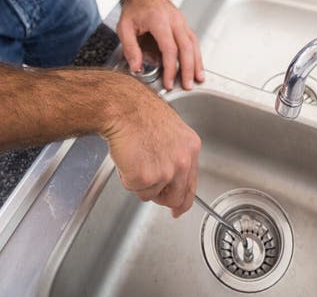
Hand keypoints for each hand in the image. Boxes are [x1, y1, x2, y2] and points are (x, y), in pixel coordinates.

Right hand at [105, 74, 200, 217]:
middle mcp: (182, 162)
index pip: (192, 185)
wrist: (124, 108)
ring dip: (140, 182)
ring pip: (151, 194)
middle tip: (149, 186)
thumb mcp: (171, 131)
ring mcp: (165, 171)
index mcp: (191, 148)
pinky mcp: (144, 177)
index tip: (179, 209)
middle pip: (175, 197)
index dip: (183, 200)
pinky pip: (134, 189)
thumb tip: (172, 177)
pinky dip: (127, 177)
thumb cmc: (141, 113)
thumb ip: (175, 155)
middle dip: (161, 197)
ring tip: (135, 156)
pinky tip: (128, 157)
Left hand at [117, 0, 204, 89]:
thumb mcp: (124, 27)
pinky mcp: (184, 23)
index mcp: (159, 21)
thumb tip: (136, 67)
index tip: (168, 81)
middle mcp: (174, 20)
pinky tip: (196, 65)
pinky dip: (197, 54)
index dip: (170, 68)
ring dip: (197, 62)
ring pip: (194, 43)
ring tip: (197, 78)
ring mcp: (181, 21)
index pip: (169, 48)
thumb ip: (130, 48)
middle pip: (186, 48)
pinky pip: (193, 40)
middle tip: (187, 85)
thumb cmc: (135, 7)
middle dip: (188, 69)